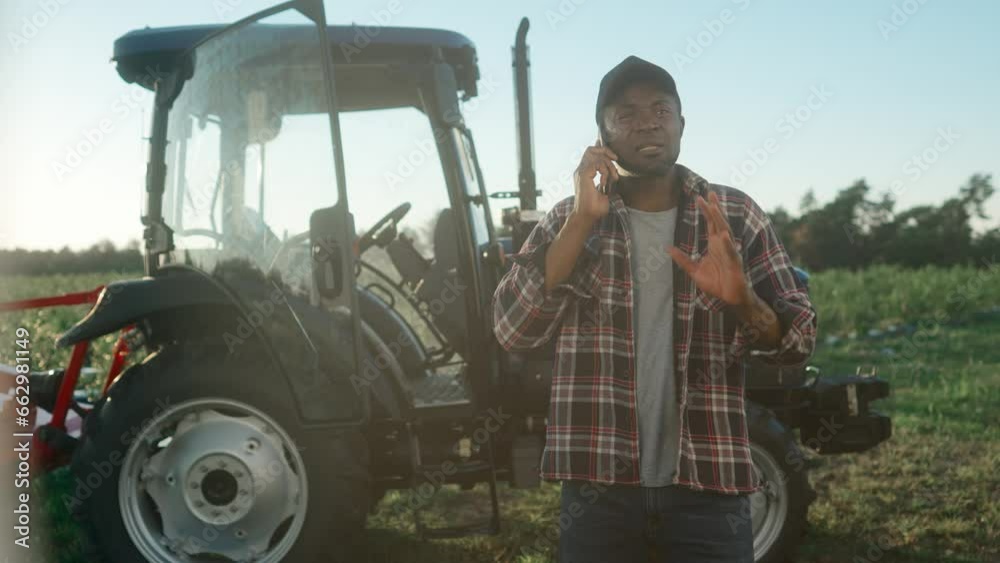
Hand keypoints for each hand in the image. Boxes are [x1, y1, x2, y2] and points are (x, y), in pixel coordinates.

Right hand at [572, 138, 618, 221]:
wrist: (587, 216)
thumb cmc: (595, 206)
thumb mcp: (605, 189)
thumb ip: (607, 178)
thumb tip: (615, 173)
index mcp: (584, 172)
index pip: (591, 152)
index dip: (603, 151)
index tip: (615, 159)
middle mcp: (580, 170)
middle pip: (591, 149)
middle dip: (606, 152)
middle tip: (615, 160)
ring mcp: (580, 172)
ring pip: (595, 154)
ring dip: (607, 163)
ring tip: (612, 176)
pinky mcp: (583, 176)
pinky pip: (596, 164)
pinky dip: (604, 171)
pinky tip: (604, 181)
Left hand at [668, 191, 751, 305]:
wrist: (729, 298)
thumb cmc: (716, 283)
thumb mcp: (694, 270)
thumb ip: (683, 259)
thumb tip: (668, 248)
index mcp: (715, 244)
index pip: (710, 223)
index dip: (706, 210)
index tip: (699, 197)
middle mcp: (723, 244)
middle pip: (718, 222)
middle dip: (714, 208)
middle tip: (708, 193)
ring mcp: (730, 252)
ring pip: (725, 232)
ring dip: (720, 219)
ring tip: (714, 207)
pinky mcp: (735, 263)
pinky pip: (731, 252)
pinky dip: (728, 244)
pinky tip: (724, 236)